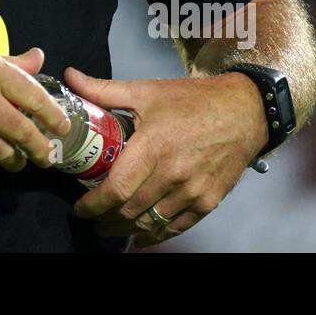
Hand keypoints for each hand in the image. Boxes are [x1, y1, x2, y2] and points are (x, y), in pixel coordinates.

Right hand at [0, 42, 71, 171]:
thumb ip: (8, 62)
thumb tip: (38, 58)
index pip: (34, 96)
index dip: (53, 115)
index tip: (63, 126)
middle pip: (24, 133)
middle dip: (41, 149)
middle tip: (48, 156)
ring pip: (3, 153)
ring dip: (15, 160)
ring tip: (19, 161)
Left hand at [64, 68, 264, 246]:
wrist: (245, 111)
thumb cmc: (193, 100)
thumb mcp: (146, 91)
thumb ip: (104, 90)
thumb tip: (70, 77)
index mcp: (154, 146)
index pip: (116, 189)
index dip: (94, 205)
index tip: (80, 207)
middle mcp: (173, 174)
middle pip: (130, 211)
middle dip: (105, 219)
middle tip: (91, 218)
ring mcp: (193, 191)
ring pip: (151, 223)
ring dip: (126, 229)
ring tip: (109, 226)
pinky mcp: (208, 201)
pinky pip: (176, 227)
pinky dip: (155, 235)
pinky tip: (141, 236)